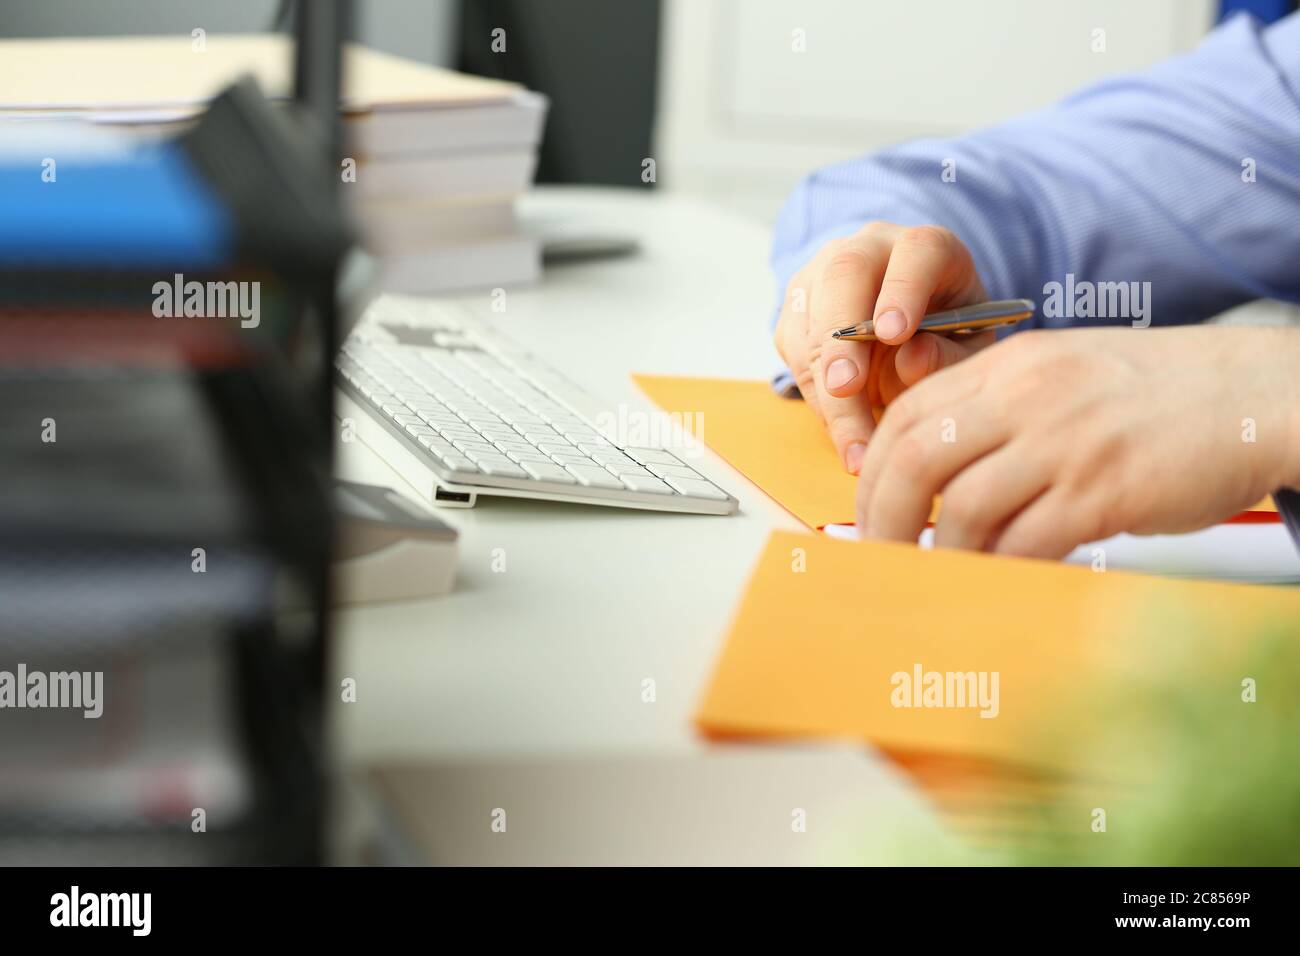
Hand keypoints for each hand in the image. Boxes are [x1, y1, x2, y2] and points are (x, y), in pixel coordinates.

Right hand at [773, 222, 989, 473]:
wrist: (910, 329)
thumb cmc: (949, 335)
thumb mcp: (969, 346)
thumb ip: (950, 354)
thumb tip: (912, 361)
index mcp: (926, 248)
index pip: (915, 252)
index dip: (902, 290)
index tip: (894, 335)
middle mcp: (867, 251)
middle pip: (842, 277)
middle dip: (840, 337)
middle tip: (846, 389)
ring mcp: (821, 277)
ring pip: (809, 321)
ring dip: (824, 389)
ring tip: (854, 446)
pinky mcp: (795, 312)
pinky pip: (794, 355)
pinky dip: (817, 401)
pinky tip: (844, 435)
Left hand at [856, 325, 1299, 557]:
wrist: (1253, 394)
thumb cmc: (1155, 395)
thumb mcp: (1063, 376)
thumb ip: (999, 413)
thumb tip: (935, 482)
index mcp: (1010, 365)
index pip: (908, 414)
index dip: (873, 470)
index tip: (867, 511)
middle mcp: (1029, 396)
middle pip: (918, 459)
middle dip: (884, 517)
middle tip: (882, 555)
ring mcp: (1066, 442)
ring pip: (964, 507)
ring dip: (942, 552)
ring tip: (941, 574)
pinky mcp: (1105, 490)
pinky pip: (1026, 541)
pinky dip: (999, 568)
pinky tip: (999, 576)